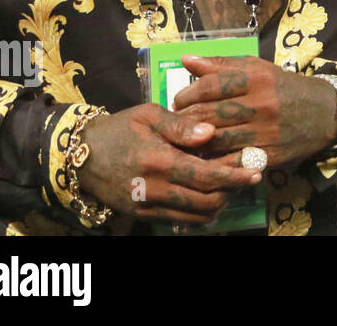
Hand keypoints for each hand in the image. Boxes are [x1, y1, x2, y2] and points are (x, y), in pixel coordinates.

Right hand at [76, 104, 261, 225]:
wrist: (80, 157)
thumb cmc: (119, 129)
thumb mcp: (148, 115)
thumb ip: (181, 125)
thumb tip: (210, 132)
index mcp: (158, 161)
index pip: (207, 176)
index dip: (235, 175)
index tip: (256, 169)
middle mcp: (154, 189)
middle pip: (207, 200)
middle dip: (233, 189)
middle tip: (249, 175)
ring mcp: (148, 206)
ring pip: (197, 215)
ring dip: (220, 202)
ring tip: (232, 184)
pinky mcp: (143, 215)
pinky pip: (181, 220)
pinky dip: (201, 211)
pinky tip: (210, 194)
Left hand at [172, 55, 336, 167]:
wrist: (326, 113)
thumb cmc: (285, 88)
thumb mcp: (258, 69)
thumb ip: (221, 65)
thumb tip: (186, 59)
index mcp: (257, 78)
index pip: (209, 86)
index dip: (186, 94)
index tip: (179, 101)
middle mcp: (261, 104)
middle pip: (208, 114)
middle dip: (185, 119)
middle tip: (178, 122)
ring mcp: (265, 131)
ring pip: (215, 139)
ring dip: (194, 141)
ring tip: (186, 139)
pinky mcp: (268, 154)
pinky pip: (231, 160)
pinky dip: (214, 159)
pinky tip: (206, 156)